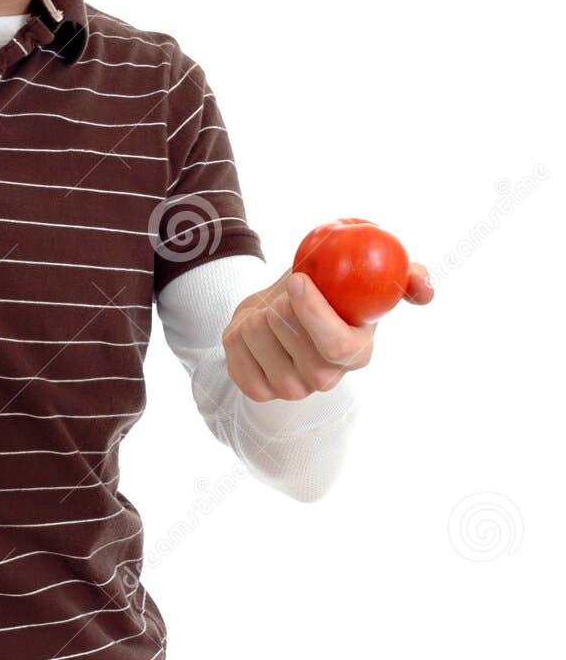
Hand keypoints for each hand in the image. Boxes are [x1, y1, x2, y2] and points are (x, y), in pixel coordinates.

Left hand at [222, 261, 432, 401]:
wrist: (285, 305)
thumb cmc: (333, 286)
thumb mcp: (370, 270)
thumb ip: (405, 275)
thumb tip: (424, 287)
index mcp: (356, 354)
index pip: (335, 346)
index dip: (313, 314)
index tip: (297, 280)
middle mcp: (325, 379)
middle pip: (291, 337)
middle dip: (282, 303)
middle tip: (287, 291)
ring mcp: (290, 388)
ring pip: (258, 337)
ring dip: (258, 311)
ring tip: (274, 309)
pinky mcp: (257, 389)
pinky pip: (234, 350)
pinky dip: (238, 327)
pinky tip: (255, 328)